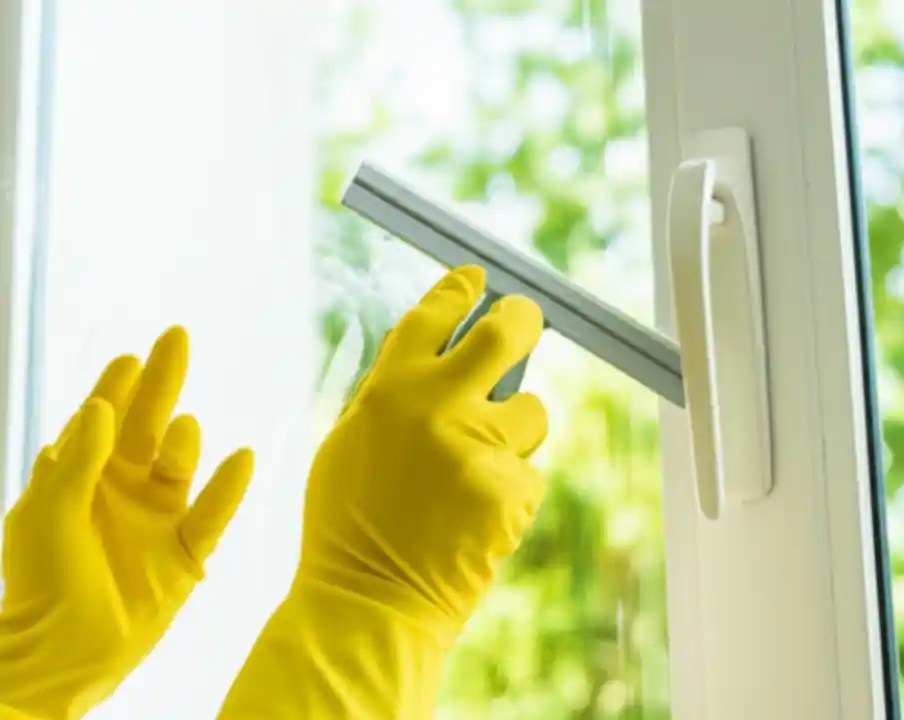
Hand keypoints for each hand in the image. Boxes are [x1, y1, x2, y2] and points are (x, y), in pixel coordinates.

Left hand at [0, 328, 253, 719]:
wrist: (65, 653)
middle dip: (163, 380)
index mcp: (83, 474)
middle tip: (177, 336)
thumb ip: (75, 461)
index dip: (116, 385)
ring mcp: (158, 517)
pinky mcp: (186, 552)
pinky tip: (243, 458)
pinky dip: (230, 487)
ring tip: (182, 430)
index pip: (102, 417)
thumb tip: (98, 407)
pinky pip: (214, 513)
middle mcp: (124, 487)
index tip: (131, 356)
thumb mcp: (45, 515)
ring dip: (183, 442)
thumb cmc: (42, 581)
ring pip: (180, 464)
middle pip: (149, 423)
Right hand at [300, 265, 547, 633]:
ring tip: (475, 473)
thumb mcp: (348, 444)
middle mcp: (438, 408)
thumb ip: (391, 394)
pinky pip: (528, 471)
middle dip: (521, 318)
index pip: (434, 316)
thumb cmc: (350, 526)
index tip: (475, 280)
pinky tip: (475, 518)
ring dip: (514, 432)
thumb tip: (437, 353)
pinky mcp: (512, 490)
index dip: (459, 291)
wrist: (369, 603)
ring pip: (531, 410)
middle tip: (526, 318)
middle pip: (504, 333)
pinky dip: (509, 490)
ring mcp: (479, 449)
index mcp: (389, 390)